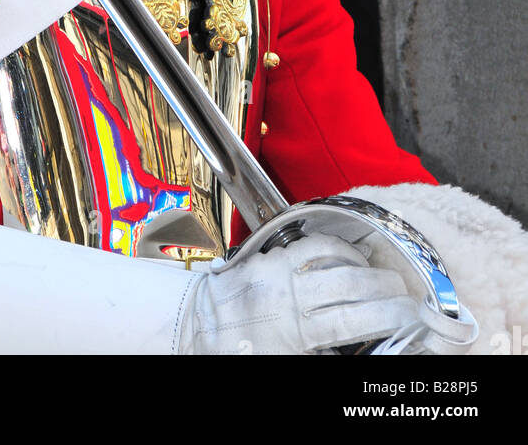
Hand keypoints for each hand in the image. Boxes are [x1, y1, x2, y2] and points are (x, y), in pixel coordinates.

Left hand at [174, 232, 417, 354]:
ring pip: (335, 259)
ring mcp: (280, 270)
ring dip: (367, 267)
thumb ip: (324, 357)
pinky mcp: (272, 255)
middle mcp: (289, 295)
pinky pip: (312, 245)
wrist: (196, 326)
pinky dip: (338, 249)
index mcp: (294, 331)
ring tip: (387, 279)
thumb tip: (362, 349)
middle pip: (351, 285)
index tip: (413, 316)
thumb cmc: (239, 354)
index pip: (354, 319)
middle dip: (387, 290)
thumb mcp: (285, 365)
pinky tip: (352, 259)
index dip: (389, 315)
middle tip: (409, 298)